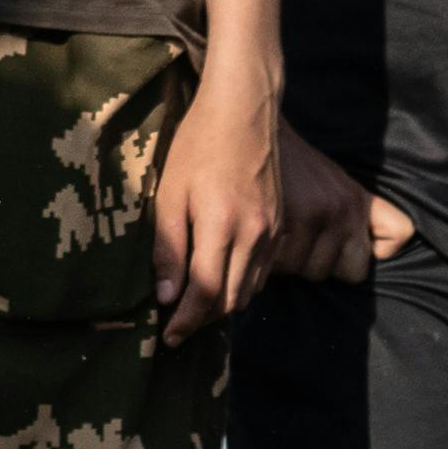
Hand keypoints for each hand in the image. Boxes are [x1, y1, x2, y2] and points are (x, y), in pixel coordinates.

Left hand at [154, 70, 283, 341]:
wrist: (243, 111)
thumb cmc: (198, 146)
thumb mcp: (169, 193)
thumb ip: (169, 247)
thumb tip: (167, 297)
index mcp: (222, 226)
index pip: (207, 293)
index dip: (186, 321)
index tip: (168, 337)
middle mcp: (254, 235)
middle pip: (232, 299)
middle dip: (203, 320)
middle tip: (177, 328)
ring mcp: (272, 232)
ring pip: (249, 290)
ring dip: (223, 306)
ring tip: (194, 309)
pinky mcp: (280, 227)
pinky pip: (263, 272)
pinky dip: (241, 286)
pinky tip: (221, 281)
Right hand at [270, 127, 407, 284]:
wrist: (251, 128)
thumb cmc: (283, 165)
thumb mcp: (325, 182)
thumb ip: (341, 214)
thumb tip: (348, 262)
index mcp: (358, 198)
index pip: (399, 233)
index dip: (377, 249)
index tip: (347, 245)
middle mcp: (350, 206)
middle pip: (352, 273)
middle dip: (323, 264)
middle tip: (298, 244)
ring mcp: (328, 211)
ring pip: (315, 272)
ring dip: (292, 264)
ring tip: (276, 241)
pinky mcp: (301, 215)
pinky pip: (289, 264)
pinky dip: (271, 261)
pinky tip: (262, 242)